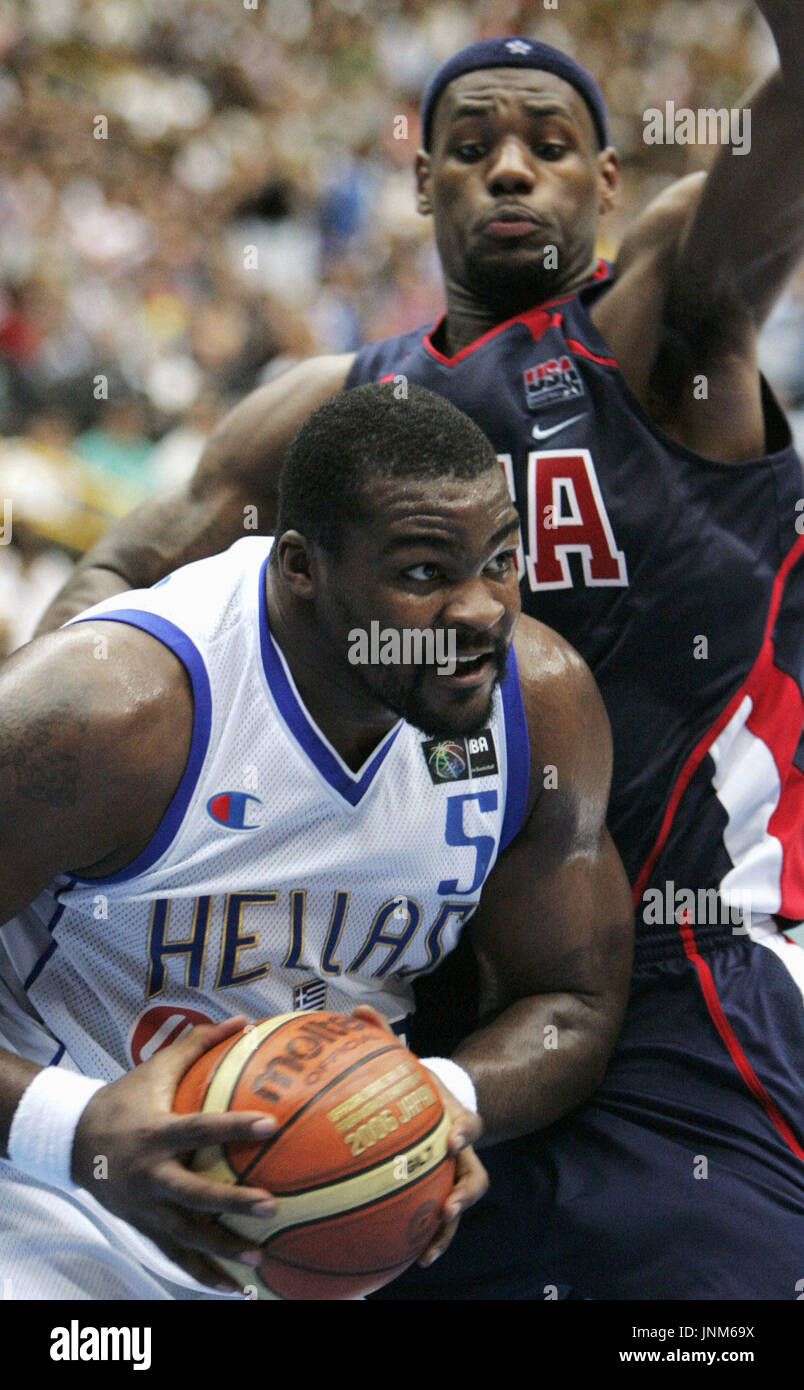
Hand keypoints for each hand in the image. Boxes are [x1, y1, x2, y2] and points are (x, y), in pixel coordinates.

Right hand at [71, 1015, 278, 1292]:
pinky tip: (233, 1288)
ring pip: (186, 1234)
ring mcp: (145, 1206)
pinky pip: (176, 1255)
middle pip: (193, 1193)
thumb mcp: (156, 1069)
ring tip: (261, 1259)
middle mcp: (150, 1174)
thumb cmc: (124, 1099)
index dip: (233, 1126)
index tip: (271, 1124)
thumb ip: (199, 1045)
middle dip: (231, 1202)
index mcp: (155, 1133)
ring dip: (222, 1249)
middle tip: (270, 1205)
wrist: (72, 1141)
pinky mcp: (144, 1226)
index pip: (199, 1129)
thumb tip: (243, 1020)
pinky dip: (202, 1274)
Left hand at [350, 1006, 488, 1267]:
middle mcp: (461, 1153)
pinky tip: (403, 1261)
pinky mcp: (438, 1197)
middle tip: (449, 1206)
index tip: (454, 1140)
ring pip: (459, 1208)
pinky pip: (435, 1225)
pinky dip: (426, 1242)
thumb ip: (381, 1037)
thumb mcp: (400, 1060)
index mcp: (455, 1118)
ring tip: (427, 1253)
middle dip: (465, 1193)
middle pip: (476, 1177)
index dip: (465, 1132)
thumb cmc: (412, 1086)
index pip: (470, 1124)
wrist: (431, 1109)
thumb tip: (358, 1009)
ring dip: (447, 1232)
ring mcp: (452, 1178)